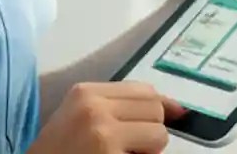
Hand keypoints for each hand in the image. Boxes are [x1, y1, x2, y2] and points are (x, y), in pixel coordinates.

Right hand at [28, 82, 185, 153]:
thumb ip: (117, 107)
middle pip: (154, 107)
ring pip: (159, 134)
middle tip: (133, 147)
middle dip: (152, 129)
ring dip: (150, 151)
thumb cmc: (59, 152)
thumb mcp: (80, 117)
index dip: (163, 105)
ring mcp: (103, 132)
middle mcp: (94, 106)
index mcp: (85, 92)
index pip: (142, 89)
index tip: (176, 115)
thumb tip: (174, 107)